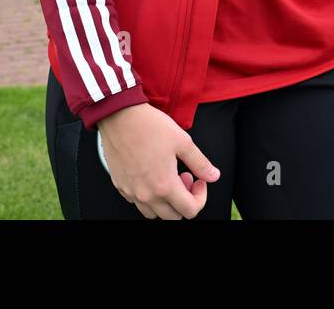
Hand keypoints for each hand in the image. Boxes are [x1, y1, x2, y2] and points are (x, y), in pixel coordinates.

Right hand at [95, 102, 219, 218]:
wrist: (120, 117)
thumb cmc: (151, 127)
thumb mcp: (183, 142)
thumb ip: (200, 163)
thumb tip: (214, 175)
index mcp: (165, 186)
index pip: (190, 211)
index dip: (201, 197)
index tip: (199, 180)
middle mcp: (146, 195)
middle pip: (172, 217)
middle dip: (184, 200)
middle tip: (185, 178)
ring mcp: (131, 192)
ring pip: (152, 213)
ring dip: (165, 202)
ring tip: (168, 177)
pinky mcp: (119, 185)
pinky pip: (136, 202)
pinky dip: (147, 196)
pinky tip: (151, 175)